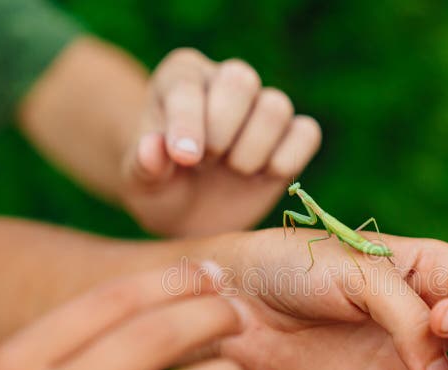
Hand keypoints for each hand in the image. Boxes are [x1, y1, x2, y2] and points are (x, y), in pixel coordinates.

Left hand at [121, 49, 320, 236]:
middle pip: (240, 80)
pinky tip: (262, 176)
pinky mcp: (292, 136)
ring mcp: (262, 107)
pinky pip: (307, 133)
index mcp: (180, 77)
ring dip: (252, 150)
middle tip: (205, 162)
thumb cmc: (163, 188)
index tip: (185, 159)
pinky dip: (288, 159)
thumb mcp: (141, 184)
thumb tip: (153, 149)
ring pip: (276, 106)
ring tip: (232, 170)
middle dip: (222, 130)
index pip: (189, 84)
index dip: (188, 122)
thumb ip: (143, 166)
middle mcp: (225, 81)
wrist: (192, 214)